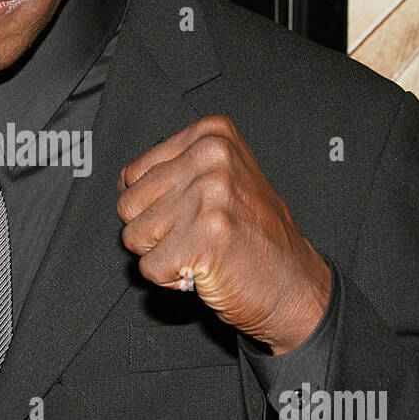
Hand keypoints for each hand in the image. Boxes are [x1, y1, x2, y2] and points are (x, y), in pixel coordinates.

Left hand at [116, 114, 330, 353]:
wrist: (295, 284)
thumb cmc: (257, 236)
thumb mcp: (224, 178)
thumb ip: (176, 169)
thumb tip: (123, 182)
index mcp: (213, 135)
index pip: (133, 172)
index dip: (152, 204)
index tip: (186, 212)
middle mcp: (211, 159)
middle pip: (129, 204)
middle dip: (154, 230)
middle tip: (194, 236)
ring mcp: (209, 197)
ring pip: (134, 236)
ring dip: (161, 254)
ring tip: (199, 250)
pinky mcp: (204, 239)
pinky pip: (149, 267)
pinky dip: (169, 277)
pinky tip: (201, 269)